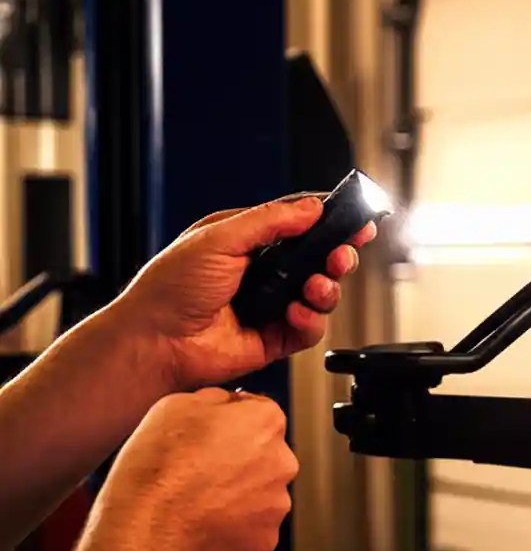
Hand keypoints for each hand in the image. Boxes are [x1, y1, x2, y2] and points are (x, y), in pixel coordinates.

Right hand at [69, 389, 297, 550]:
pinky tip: (202, 525)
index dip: (228, 424)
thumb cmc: (157, 464)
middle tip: (198, 472)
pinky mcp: (264, 539)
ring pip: (259, 494)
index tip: (206, 437)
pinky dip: (232, 528)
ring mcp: (277, 503)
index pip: (258, 414)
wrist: (146, 525)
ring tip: (196, 503)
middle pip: (263, 456)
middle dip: (238, 461)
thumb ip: (215, 400)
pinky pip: (250, 529)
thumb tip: (226, 405)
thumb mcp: (178, 404)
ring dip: (237, 496)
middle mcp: (283, 460)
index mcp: (266, 421)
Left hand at [115, 196, 376, 390]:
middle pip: (321, 258)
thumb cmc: (169, 288)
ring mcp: (272, 305)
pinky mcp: (276, 337)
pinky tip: (295, 313)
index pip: (302, 224)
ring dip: (327, 288)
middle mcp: (265, 272)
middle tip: (342, 254)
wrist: (153, 342)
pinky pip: (311, 327)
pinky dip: (311, 320)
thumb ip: (269, 221)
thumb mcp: (218, 238)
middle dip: (339, 254)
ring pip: (323, 293)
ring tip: (315, 287)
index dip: (332, 221)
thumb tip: (312, 207)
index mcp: (250, 240)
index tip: (358, 219)